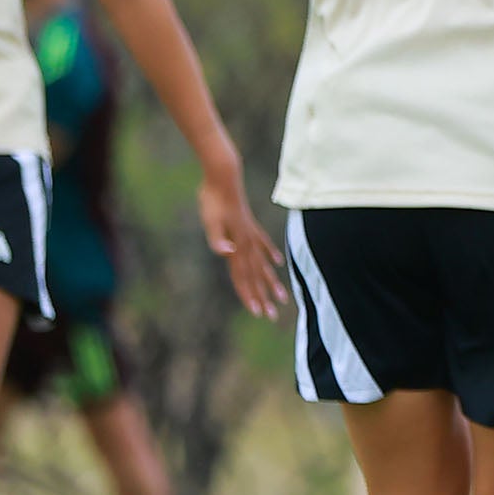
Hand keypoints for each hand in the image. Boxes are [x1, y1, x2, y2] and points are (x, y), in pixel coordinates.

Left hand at [194, 147, 284, 317]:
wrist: (223, 177)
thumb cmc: (213, 200)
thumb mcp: (210, 221)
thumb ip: (218, 238)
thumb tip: (227, 252)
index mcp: (237, 246)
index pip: (243, 277)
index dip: (249, 296)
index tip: (258, 313)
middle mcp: (246, 244)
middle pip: (255, 276)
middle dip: (263, 298)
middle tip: (271, 317)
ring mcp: (250, 235)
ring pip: (262, 265)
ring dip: (271, 282)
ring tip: (283, 297)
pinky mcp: (249, 226)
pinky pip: (263, 245)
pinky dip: (270, 255)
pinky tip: (278, 263)